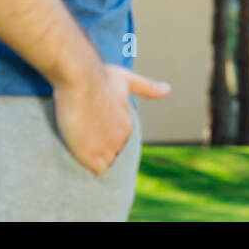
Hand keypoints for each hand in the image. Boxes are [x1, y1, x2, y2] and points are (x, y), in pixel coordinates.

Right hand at [52, 63, 169, 174]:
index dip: (106, 138)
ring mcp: (107, 147)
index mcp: (128, 124)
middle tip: (86, 138)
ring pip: (106, 163)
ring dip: (96, 158)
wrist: (80, 79)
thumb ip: (146, 87)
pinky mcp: (91, 155)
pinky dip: (89, 167)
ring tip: (81, 146)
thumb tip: (168, 90)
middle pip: (114, 154)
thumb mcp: (126, 80)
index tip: (95, 131)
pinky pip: (97, 171)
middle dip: (102, 149)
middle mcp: (122, 138)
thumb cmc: (100, 77)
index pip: (121, 141)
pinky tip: (80, 156)